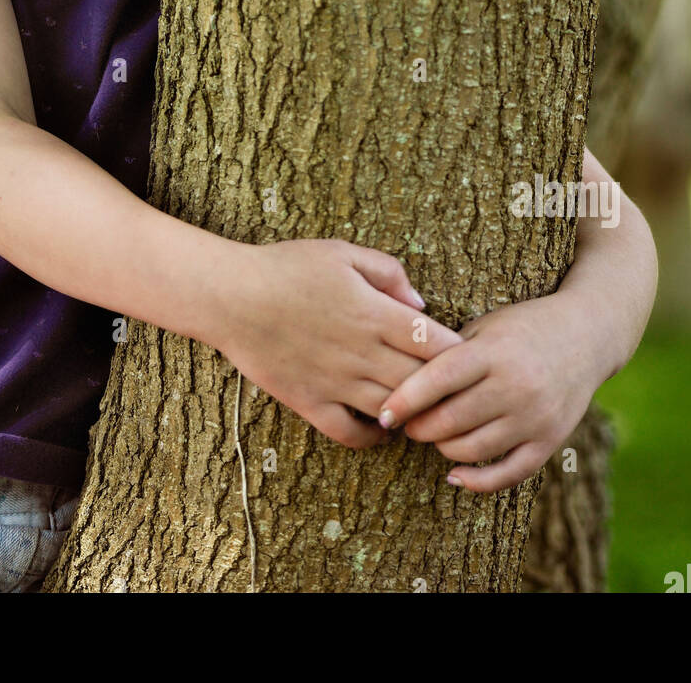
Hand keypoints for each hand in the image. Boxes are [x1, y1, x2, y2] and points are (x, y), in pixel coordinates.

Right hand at [215, 238, 465, 450]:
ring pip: (394, 410)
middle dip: (441, 387)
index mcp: (375, 313)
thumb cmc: (286, 267)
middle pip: (422, 383)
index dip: (457, 353)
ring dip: (413, 413)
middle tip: (449, 387)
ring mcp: (337, 382)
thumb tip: (421, 303)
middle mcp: (362, 352)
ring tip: (421, 408)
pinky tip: (382, 426)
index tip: (460, 353)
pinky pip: (351, 434)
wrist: (230, 296)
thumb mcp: (342, 253)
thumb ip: (388, 272)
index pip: (438, 345)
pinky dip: (374, 437)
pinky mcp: (311, 402)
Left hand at [377, 291, 601, 492]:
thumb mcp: (484, 326)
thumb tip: (396, 378)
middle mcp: (516, 385)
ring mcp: (535, 416)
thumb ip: (447, 351)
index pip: (439, 379)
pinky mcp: (550, 440)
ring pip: (472, 449)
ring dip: (442, 448)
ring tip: (434, 436)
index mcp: (494, 352)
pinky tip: (455, 476)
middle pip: (451, 420)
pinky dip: (476, 481)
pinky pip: (508, 474)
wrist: (585, 335)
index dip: (405, 399)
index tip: (381, 414)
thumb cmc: (520, 328)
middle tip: (407, 424)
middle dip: (419, 427)